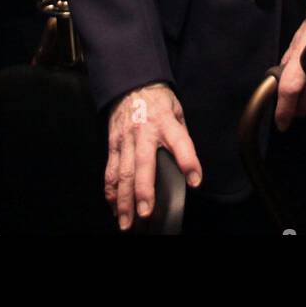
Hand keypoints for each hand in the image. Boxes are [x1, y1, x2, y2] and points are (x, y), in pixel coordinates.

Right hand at [105, 83, 201, 230]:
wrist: (131, 84)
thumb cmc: (158, 101)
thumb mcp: (177, 111)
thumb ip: (181, 137)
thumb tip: (189, 166)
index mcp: (165, 122)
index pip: (180, 142)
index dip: (188, 161)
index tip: (195, 181)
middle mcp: (143, 133)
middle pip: (142, 164)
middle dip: (143, 191)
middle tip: (146, 214)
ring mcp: (125, 139)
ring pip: (122, 173)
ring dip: (123, 200)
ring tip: (127, 223)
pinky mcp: (112, 144)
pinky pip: (110, 171)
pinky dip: (111, 192)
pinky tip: (115, 208)